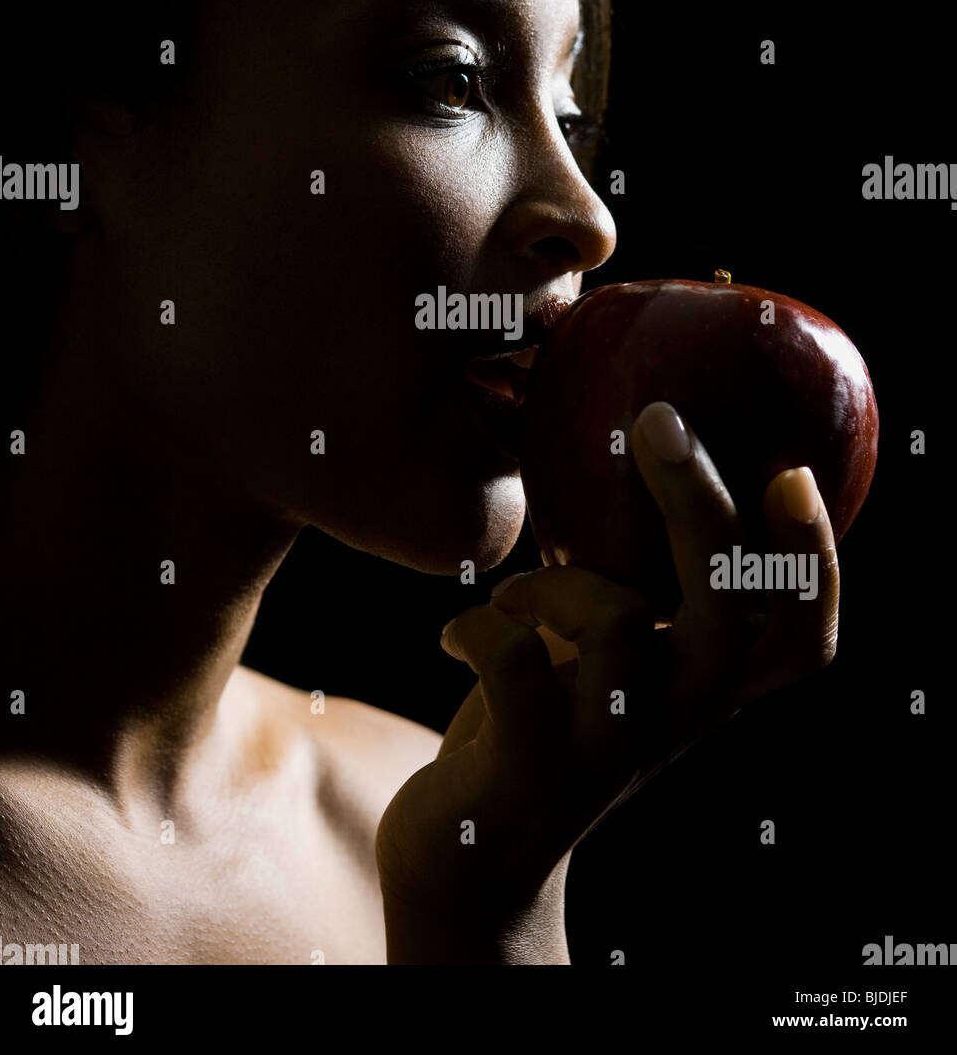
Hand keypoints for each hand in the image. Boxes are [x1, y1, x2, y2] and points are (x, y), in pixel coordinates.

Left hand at [376, 402, 838, 944]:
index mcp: (699, 690)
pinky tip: (458, 636)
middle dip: (700, 502)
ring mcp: (608, 751)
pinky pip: (515, 663)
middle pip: (729, 610)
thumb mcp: (596, 651)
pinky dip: (478, 627)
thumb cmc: (536, 718)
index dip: (814, 562)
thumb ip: (623, 583)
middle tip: (658, 421)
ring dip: (553, 580)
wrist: (470, 852)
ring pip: (617, 621)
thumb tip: (617, 448)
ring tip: (512, 599)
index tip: (795, 475)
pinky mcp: (533, 771)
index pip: (798, 639)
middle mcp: (673, 722)